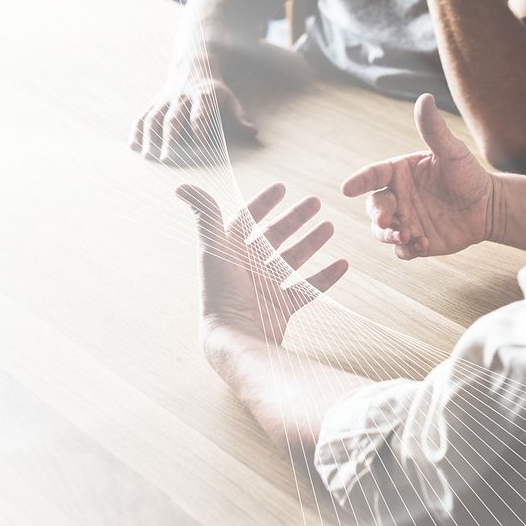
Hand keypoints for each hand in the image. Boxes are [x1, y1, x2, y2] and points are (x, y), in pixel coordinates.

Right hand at [132, 62, 257, 163]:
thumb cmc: (214, 89)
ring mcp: (165, 100)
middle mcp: (180, 98)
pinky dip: (136, 129)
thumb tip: (253, 132)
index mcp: (201, 97)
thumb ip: (239, 116)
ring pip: (154, 118)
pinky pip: (142, 115)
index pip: (199, 117)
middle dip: (169, 140)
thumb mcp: (230, 98)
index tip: (200, 153)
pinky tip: (132, 144)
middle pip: (172, 119)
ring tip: (148, 156)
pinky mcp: (154, 102)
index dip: (200, 134)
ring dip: (149, 137)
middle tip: (167, 159)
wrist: (193, 65)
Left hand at [176, 182, 347, 346]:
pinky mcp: (282, 308)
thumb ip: (205, 215)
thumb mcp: (213, 249)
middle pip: (274, 236)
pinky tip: (342, 264)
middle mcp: (248, 268)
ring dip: (311, 242)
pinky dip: (325, 277)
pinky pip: (307, 289)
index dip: (262, 203)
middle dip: (294, 218)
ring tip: (329, 227)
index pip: (247, 220)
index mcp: (230, 252)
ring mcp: (266, 289)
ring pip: (293, 260)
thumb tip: (183, 186)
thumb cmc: (221, 294)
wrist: (235, 339)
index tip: (282, 187)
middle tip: (315, 202)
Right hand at [341, 94, 494, 258]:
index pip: (373, 175)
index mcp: (399, 173)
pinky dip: (407, 249)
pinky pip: (401, 250)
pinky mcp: (415, 241)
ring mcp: (405, 220)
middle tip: (387, 221)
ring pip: (382, 231)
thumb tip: (424, 97)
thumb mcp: (452, 152)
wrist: (487, 207)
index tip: (346, 189)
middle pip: (374, 206)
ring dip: (388, 235)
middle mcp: (397, 197)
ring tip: (405, 236)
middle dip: (377, 214)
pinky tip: (423, 244)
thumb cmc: (468, 175)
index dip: (358, 181)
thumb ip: (434, 130)